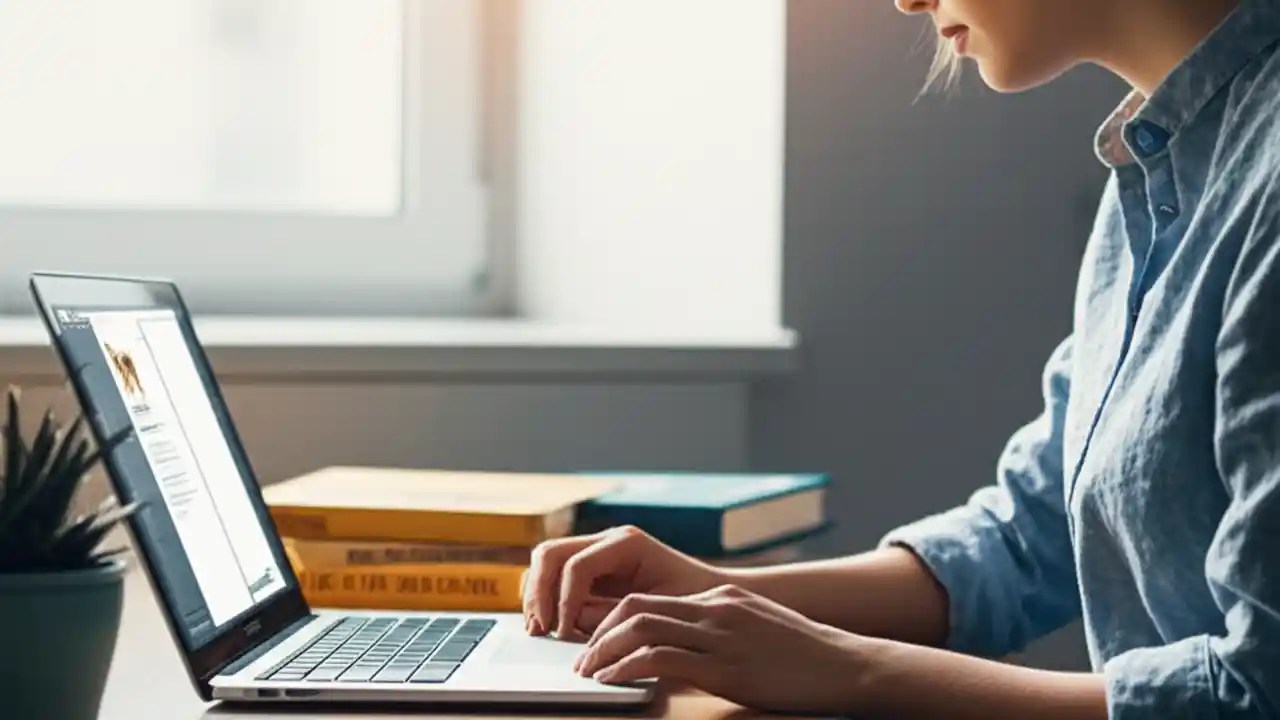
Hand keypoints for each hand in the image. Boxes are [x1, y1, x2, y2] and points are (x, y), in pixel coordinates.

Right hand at [522, 525, 725, 639]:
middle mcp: (607, 540)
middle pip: (551, 553)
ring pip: (546, 561)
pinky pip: (555, 576)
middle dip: (539, 593)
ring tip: (538, 631)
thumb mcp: (659, 610)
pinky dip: (545, 598)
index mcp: (627, 543)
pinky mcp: (591, 570)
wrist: (711, 595)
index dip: (564, 600)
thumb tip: (571, 624)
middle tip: (539, 631)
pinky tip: (548, 626)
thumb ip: (615, 615)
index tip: (563, 633)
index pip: (577, 564)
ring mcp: (596, 551)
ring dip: (536, 595)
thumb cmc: (694, 602)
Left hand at [572, 584, 867, 714]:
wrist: (846, 666)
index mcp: (720, 598)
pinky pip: (659, 658)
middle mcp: (714, 608)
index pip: (650, 600)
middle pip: (635, 607)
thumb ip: (720, 631)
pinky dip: (626, 668)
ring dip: (604, 651)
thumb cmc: (804, 658)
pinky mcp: (724, 663)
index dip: (613, 621)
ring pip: (640, 628)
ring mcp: (719, 633)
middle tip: (580, 660)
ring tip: (588, 673)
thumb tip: (683, 649)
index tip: (595, 644)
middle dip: (598, 633)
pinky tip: (613, 682)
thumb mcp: (756, 631)